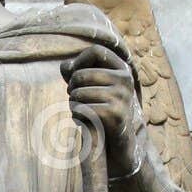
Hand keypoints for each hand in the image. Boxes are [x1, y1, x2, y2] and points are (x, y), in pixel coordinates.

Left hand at [61, 29, 145, 174]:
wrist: (117, 140)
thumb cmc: (100, 108)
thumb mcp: (91, 87)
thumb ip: (76, 72)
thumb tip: (65, 66)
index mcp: (122, 68)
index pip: (96, 51)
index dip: (79, 61)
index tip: (73, 75)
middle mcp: (126, 80)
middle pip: (82, 74)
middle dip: (71, 87)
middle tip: (74, 97)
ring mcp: (122, 97)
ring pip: (79, 93)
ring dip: (72, 104)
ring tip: (79, 110)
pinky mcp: (116, 114)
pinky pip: (83, 109)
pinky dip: (76, 116)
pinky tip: (82, 121)